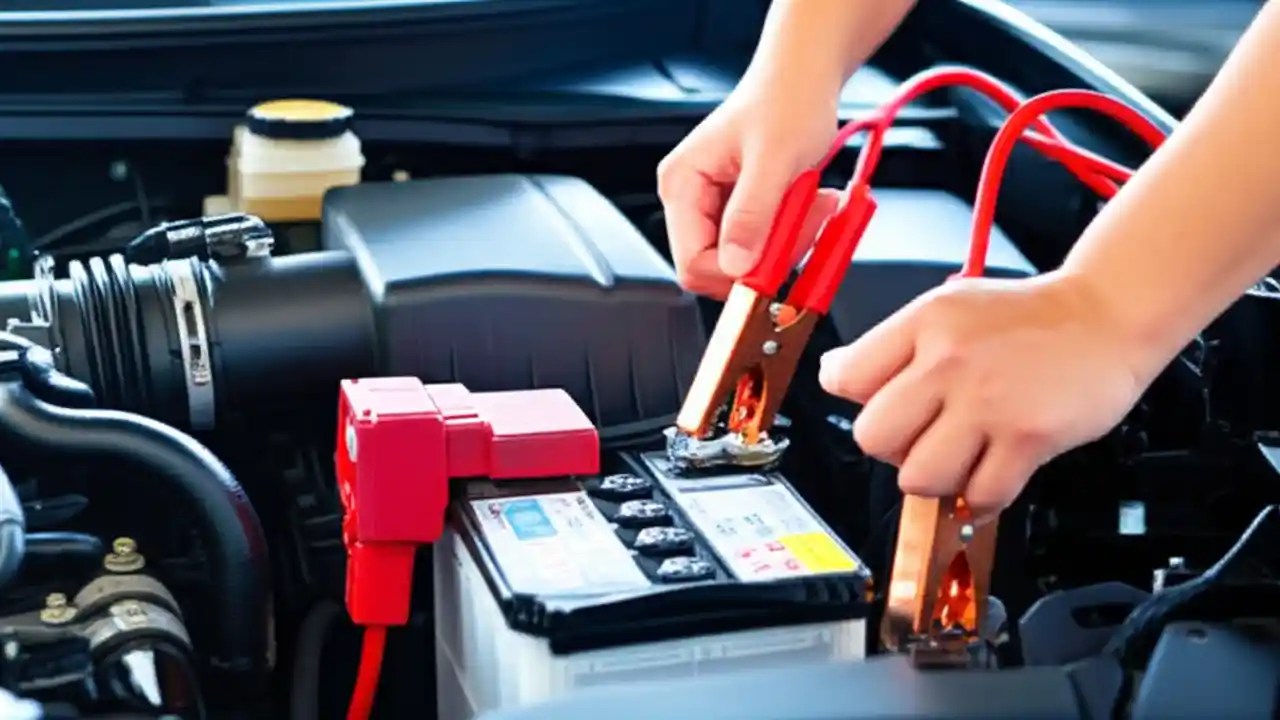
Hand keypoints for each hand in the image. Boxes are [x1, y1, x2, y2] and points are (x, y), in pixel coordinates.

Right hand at [657, 71, 842, 296]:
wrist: (805, 78)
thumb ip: (752, 213)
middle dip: (768, 256)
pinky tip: (807, 206)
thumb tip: (735, 265)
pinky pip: (763, 246)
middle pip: (720, 266)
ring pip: (746, 260)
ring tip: (812, 206)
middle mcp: (691, 199)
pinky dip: (792, 235)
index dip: (734, 274)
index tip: (777, 265)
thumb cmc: (787, 99)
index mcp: (682, 184)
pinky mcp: (741, 211)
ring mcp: (716, 207)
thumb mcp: (774, 158)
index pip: (692, 262)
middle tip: (804, 225)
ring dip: (787, 244)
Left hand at [818, 272, 1157, 521]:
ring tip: (960, 457)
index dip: (857, 403)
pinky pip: (980, 495)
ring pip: (919, 477)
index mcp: (923, 324)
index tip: (879, 408)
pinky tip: (989, 476)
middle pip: (873, 438)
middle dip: (893, 449)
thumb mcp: (949, 305)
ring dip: (937, 479)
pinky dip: (979, 499)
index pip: (845, 378)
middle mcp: (948, 361)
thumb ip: (896, 343)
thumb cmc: (1028, 318)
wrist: (1107, 315)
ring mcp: (988, 402)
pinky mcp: (1027, 437)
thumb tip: (837, 376)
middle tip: (922, 440)